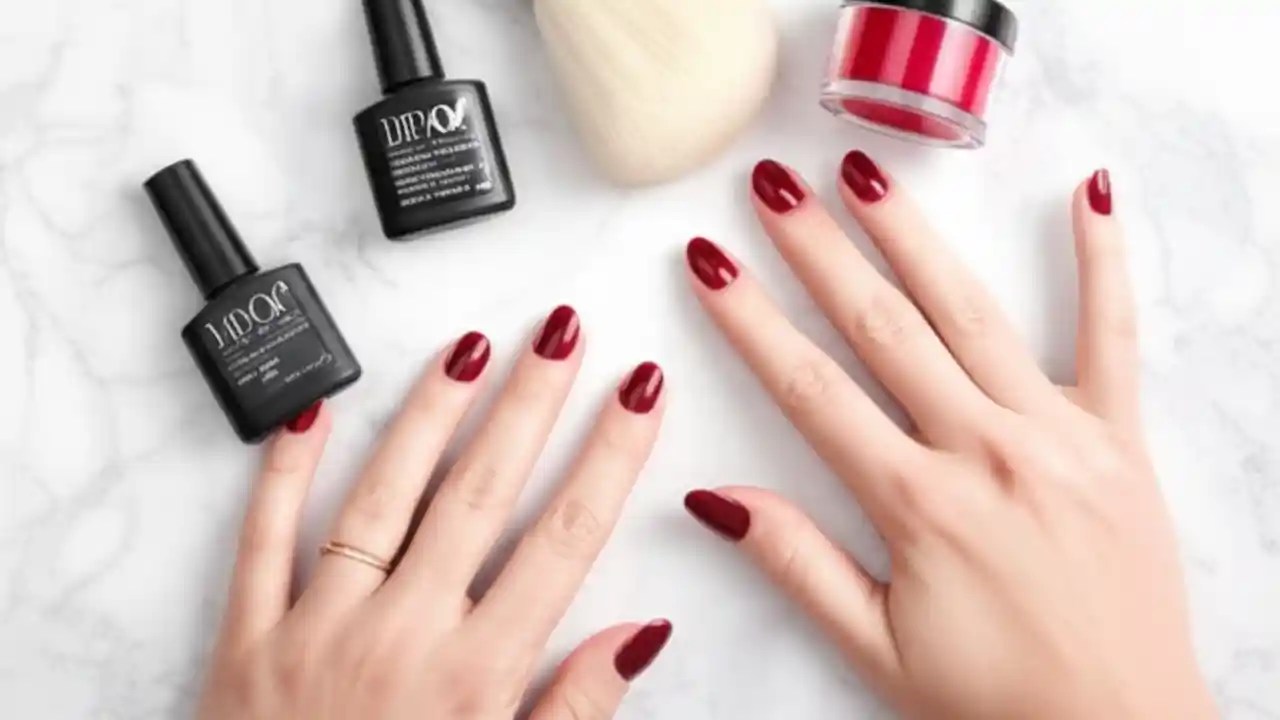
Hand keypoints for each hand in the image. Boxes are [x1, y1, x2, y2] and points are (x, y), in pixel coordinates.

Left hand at [198, 306, 669, 719]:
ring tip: (474, 348)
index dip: (610, 457)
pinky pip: (264, 537)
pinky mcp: (246, 637)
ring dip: (434, 414)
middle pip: (483, 494)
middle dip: (533, 404)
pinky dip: (284, 470)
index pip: (565, 540)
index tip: (638, 393)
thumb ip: (574, 712)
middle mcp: (401, 636)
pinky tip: (316, 411)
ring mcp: (319, 627)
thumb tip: (638, 635)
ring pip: (384, 493)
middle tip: (564, 335)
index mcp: (475, 680)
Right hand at [682, 155, 1216, 718]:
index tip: (710, 263)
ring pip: (971, 312)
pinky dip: (1102, 261)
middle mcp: (986, 451)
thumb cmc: (999, 702)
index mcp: (918, 504)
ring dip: (910, 237)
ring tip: (863, 173)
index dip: (749, 321)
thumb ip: (796, 564)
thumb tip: (715, 498)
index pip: (810, 389)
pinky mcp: (1120, 438)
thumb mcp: (876, 649)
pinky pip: (1114, 334)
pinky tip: (1086, 195)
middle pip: (881, 327)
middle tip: (771, 186)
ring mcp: (1059, 435)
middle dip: (817, 249)